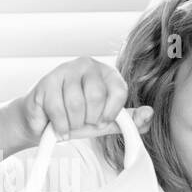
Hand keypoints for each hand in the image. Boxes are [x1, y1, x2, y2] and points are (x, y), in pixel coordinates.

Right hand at [15, 56, 153, 141]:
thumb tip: (149, 114)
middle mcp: (87, 65)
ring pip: (76, 104)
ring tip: (68, 123)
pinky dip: (60, 125)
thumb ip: (128, 121)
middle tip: (82, 122)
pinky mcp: (46, 82)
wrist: (42, 124)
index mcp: (106, 73)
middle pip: (97, 96)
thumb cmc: (76, 119)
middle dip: (90, 119)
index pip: (119, 90)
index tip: (102, 121)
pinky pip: (58, 110)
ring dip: (73, 123)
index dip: (111, 112)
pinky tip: (57, 126)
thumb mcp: (105, 123)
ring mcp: (65, 70)